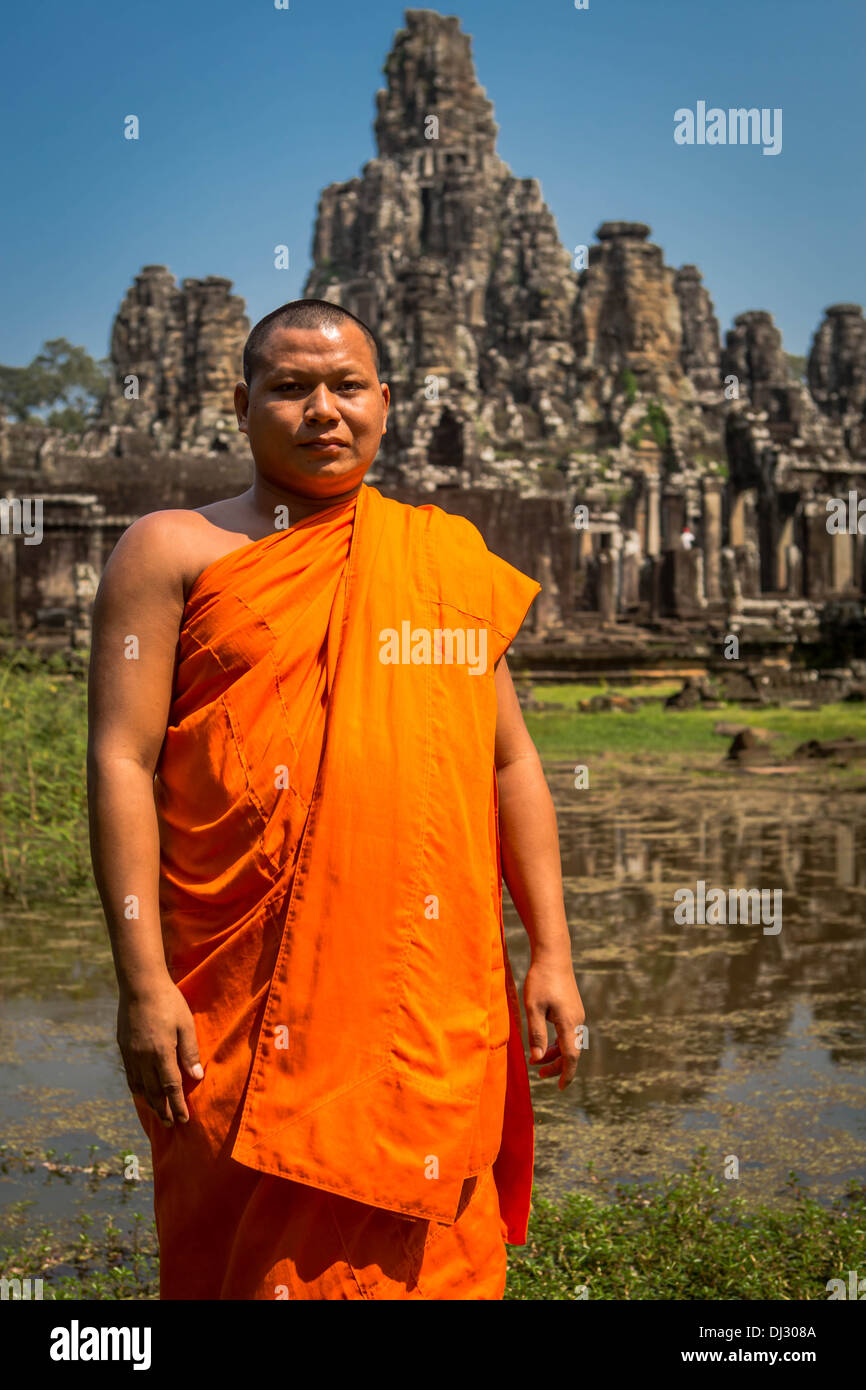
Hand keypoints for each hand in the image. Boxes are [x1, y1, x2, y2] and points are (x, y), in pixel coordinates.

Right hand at [117, 978, 203, 1126]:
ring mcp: (130, 1053)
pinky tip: (142, 1092)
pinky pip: (130, 1075)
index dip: (178, 1105)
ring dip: (149, 1102)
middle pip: (154, 1091)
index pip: (171, 1087)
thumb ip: (190, 1052)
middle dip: (163, 1110)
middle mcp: (143, 1057)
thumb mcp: (186, 1025)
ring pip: (139, 1086)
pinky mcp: (123, 1047)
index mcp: (161, 1052)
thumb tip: (196, 1078)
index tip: (184, 1119)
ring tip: (158, 1113)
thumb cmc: (168, 1001)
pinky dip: (137, 1088)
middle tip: (171, 1124)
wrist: (140, 984)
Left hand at [523, 954, 584, 1088]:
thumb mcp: (533, 1007)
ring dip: (556, 1054)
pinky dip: (558, 1042)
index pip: (571, 1056)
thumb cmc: (540, 980)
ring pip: (570, 1042)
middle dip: (557, 1066)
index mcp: (569, 1022)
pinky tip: (544, 1041)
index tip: (559, 1088)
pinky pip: (569, 1032)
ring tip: (537, 1060)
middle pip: (572, 1052)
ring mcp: (577, 1014)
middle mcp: (577, 1020)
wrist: (553, 955)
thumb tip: (537, 1058)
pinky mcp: (573, 1008)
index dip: (566, 1074)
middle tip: (539, 1074)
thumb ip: (536, 1034)